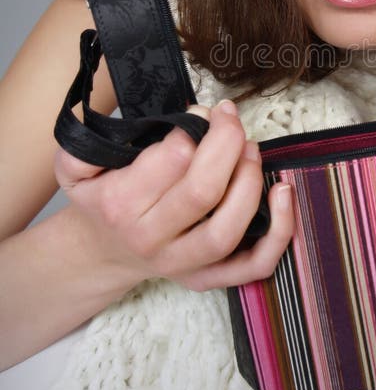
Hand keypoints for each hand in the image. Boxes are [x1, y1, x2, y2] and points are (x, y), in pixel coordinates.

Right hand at [54, 99, 293, 291]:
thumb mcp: (77, 168)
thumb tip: (128, 121)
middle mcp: (152, 239)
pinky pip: (254, 265)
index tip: (202, 112)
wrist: (102, 252)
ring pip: (228, 229)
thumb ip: (86, 143)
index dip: (195, 126)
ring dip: (250, 181)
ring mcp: (183, 263)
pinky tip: (283, 192)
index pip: (171, 160)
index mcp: (121, 204)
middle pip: (202, 192)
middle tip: (231, 119)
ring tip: (251, 149)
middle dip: (227, 145)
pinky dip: (279, 232)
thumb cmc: (102, 198)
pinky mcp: (209, 277)